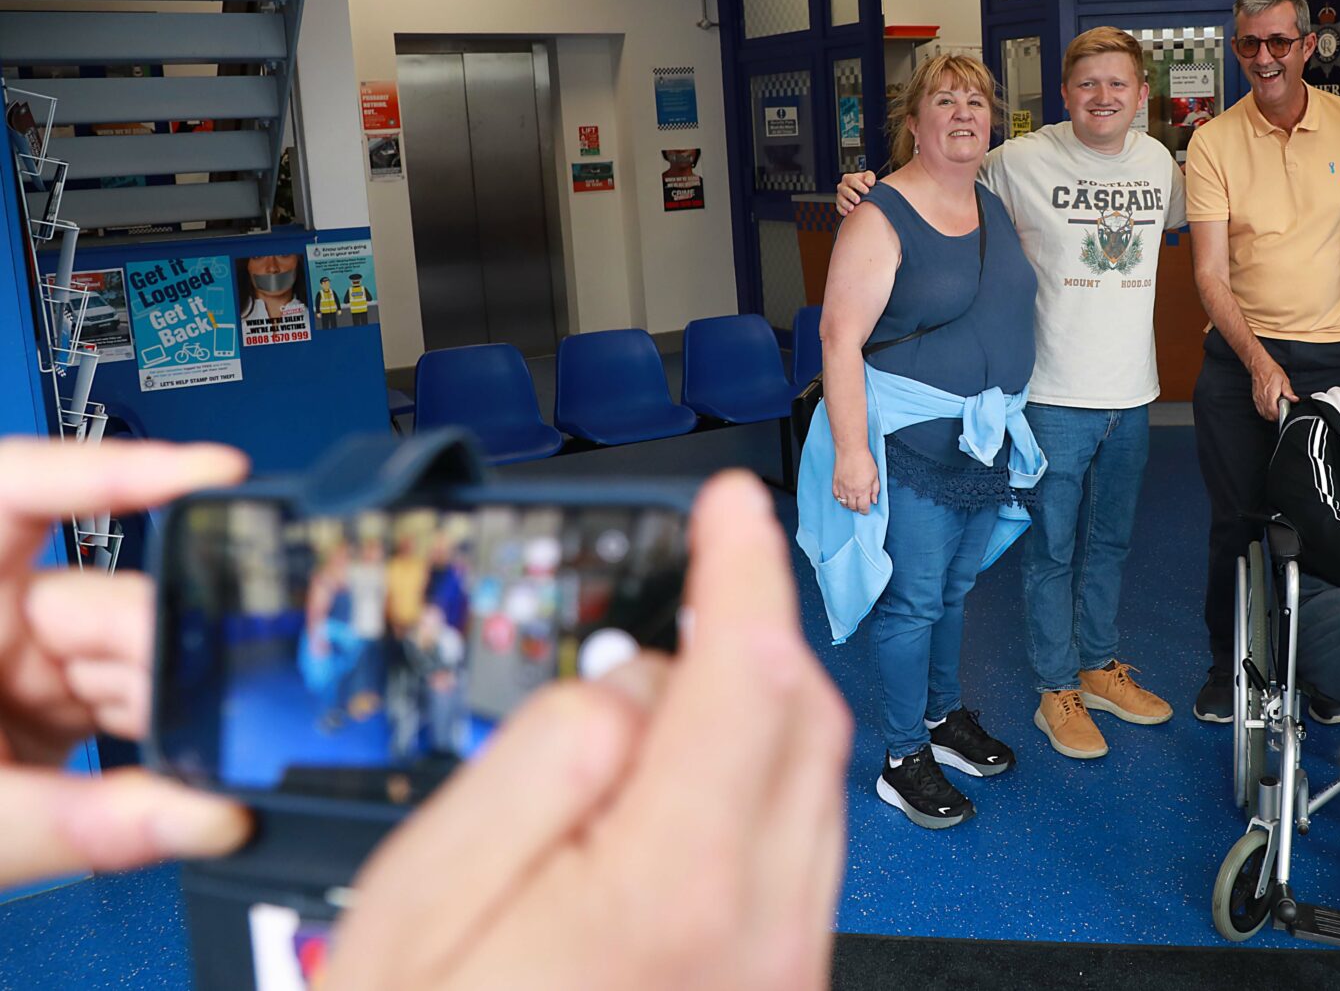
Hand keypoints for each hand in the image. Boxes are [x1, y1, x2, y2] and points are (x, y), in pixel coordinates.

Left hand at [0, 439, 253, 887]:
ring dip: (164, 700)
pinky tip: (171, 760)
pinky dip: (157, 731)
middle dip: (156, 642)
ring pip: (128, 651)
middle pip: (98, 594)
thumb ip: (70, 819)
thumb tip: (196, 815)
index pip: (16, 494)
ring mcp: (19, 665)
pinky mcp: (49, 711)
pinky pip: (127, 701)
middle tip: (204, 690)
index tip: (206, 472)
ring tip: (186, 745)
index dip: (112, 471)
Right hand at [327, 471, 850, 990]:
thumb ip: (544, 762)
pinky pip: (797, 851)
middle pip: (805, 718)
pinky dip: (753, 787)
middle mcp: (761, 932)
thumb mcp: (417, 904)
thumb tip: (634, 678)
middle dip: (751, 630)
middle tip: (682, 588)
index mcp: (675, 889)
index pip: (751, 672)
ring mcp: (783, 972)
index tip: (728, 504)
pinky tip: (667, 800)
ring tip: (642, 712)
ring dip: (752, 710)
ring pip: (813, 781)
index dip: (744, 565)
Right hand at [832, 448, 879, 514]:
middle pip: (853, 507)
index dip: (865, 511)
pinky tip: (844, 496)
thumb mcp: (875, 475)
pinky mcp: (835, 483)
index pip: (863, 508)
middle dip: (858, 508)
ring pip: (844, 504)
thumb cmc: (864, 460)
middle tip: (860, 505)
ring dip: (849, 505)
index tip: (867, 509)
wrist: (850, 450)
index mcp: (863, 490)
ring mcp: (842, 488)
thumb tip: (874, 500)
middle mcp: (851, 491)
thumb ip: (875, 489)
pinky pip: (836, 497)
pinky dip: (840, 499)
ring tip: (853, 501)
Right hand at [833, 169, 878, 217]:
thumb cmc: (866, 183)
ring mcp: (840, 195)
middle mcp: (842, 186)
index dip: (858, 185)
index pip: (851, 180)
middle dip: (851, 195)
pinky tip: (846, 213)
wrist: (863, 192)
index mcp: (848, 178)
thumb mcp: (869, 177)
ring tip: (852, 208)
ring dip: (846, 204)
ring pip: (840, 199)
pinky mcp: (839, 204)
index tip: (867, 191)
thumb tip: (868, 183)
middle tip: (858, 200)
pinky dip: (842, 210)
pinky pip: (838, 207)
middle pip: (844, 190)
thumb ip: (870, 177)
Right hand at [1250, 358, 1297, 422]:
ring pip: (1264, 414)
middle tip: (1283, 410)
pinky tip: (1270, 408)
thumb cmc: (1270, 371)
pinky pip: (1260, 410)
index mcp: (1271, 394)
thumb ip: (1289, 392)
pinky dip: (1266, 412)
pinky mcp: (1255, 399)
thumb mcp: (1284, 380)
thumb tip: (1294, 399)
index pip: (1274, 412)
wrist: (1259, 366)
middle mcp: (1263, 398)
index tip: (1285, 412)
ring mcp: (1258, 399)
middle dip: (1277, 416)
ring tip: (1277, 410)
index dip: (1281, 415)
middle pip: (1269, 416)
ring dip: (1271, 415)